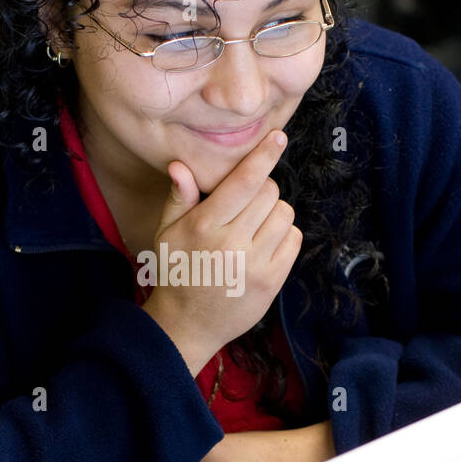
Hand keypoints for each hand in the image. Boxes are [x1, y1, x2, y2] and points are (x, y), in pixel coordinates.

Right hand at [143, 130, 302, 376]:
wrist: (186, 324)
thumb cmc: (177, 271)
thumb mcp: (166, 233)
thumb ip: (179, 198)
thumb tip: (180, 164)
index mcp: (204, 226)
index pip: (243, 182)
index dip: (263, 155)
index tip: (278, 136)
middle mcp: (231, 243)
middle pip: (268, 192)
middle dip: (262, 189)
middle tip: (246, 205)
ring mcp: (255, 264)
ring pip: (284, 213)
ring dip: (273, 212)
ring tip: (254, 227)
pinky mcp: (272, 281)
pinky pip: (294, 239)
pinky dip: (284, 235)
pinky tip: (264, 244)